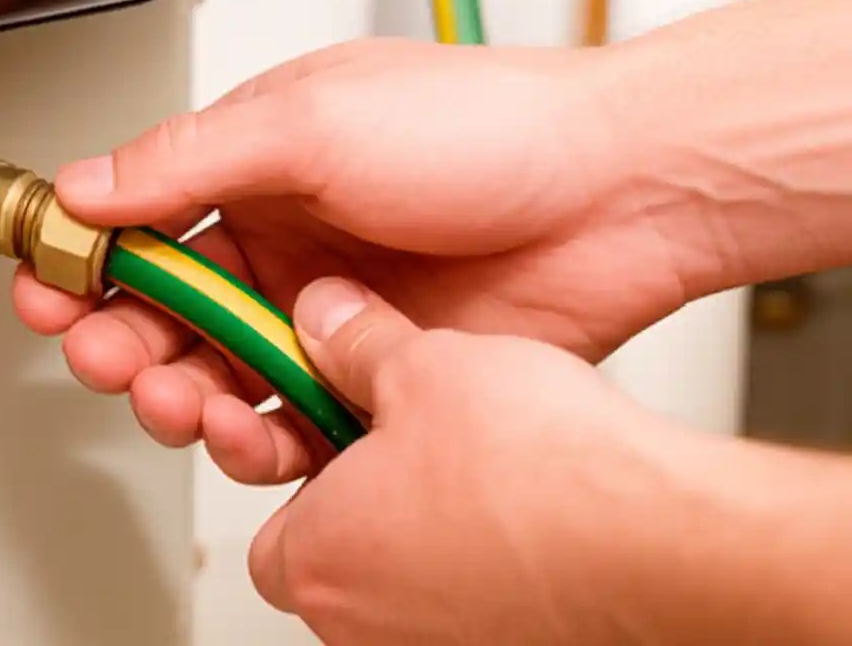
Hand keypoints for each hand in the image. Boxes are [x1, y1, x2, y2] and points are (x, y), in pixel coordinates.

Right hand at [12, 38, 700, 480]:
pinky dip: (264, 440)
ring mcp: (326, 315)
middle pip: (166, 314)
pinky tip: (259, 433)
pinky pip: (293, 423)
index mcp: (257, 170)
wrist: (616, 193)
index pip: (138, 221)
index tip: (51, 286)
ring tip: (184, 403)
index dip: (85, 258)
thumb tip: (88, 185)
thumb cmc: (488, 129)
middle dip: (122, 343)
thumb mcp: (314, 121)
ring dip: (185, 399)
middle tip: (108, 357)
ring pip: (221, 378)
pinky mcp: (372, 375)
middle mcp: (285, 245)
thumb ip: (190, 159)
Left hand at [245, 276, 691, 643]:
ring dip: (428, 533)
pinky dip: (485, 567)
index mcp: (317, 557)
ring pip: (405, 584)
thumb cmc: (546, 477)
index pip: (268, 528)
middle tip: (416, 448)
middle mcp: (361, 625)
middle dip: (367, 502)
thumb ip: (355, 343)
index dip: (304, 472)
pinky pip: (470, 608)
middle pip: (337, 559)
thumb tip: (325, 319)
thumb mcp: (427, 366)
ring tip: (483, 474)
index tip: (336, 431)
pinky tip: (527, 516)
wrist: (666, 547)